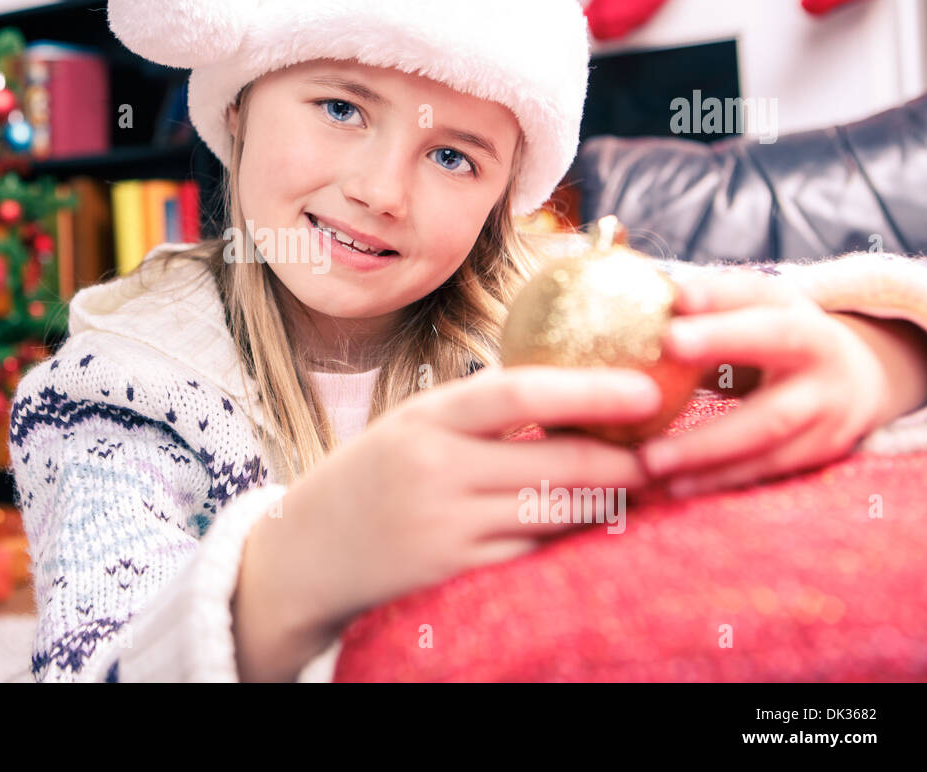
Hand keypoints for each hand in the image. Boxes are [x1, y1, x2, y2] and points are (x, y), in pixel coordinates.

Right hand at [246, 365, 664, 649]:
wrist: (304, 553)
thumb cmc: (372, 478)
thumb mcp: (412, 425)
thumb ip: (480, 411)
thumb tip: (575, 385)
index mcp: (425, 418)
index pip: (519, 391)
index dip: (590, 389)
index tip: (645, 389)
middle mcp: (433, 470)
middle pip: (555, 463)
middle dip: (621, 461)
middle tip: (659, 453)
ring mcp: (443, 529)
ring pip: (555, 515)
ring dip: (607, 505)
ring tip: (636, 491)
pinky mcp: (451, 578)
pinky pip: (532, 559)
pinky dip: (567, 544)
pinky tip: (589, 534)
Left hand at [637, 268, 926, 497]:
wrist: (856, 381)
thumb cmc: (771, 341)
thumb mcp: (752, 315)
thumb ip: (699, 308)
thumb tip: (625, 292)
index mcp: (796, 310)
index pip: (757, 291)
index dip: (720, 292)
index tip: (679, 294)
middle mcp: (821, 351)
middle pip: (778, 339)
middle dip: (724, 339)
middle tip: (670, 342)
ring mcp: (829, 405)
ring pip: (770, 424)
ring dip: (707, 443)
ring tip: (650, 457)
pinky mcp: (822, 451)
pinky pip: (767, 468)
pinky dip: (719, 479)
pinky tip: (673, 486)